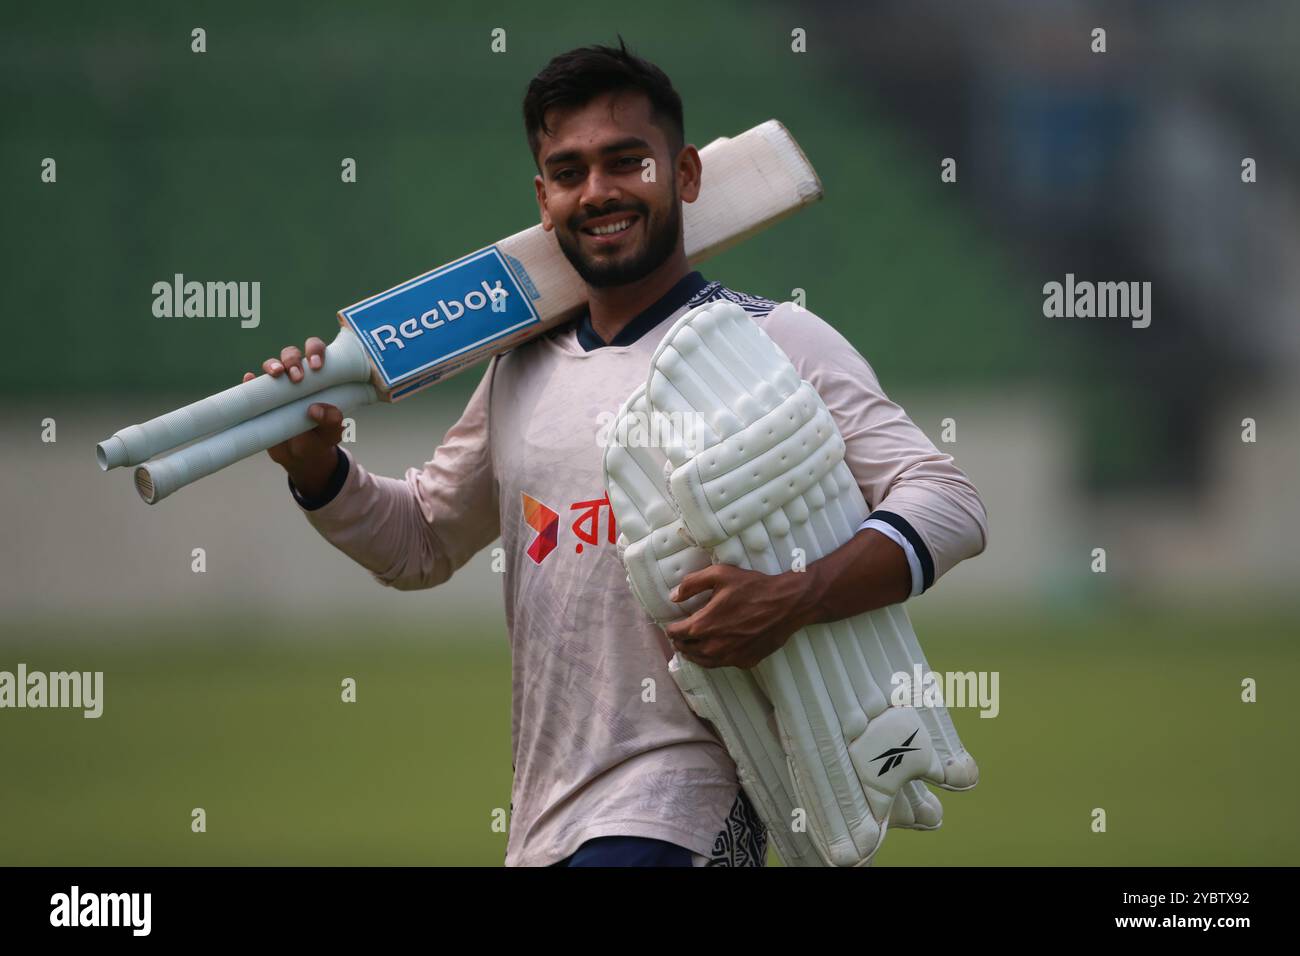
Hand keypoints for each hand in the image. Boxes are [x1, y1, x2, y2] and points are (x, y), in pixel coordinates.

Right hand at [241, 337, 340, 496]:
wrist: (301, 457)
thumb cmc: (321, 437)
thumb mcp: (333, 431)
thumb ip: (332, 420)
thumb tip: (314, 409)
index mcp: (318, 377)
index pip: (316, 351)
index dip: (315, 351)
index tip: (317, 367)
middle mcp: (296, 376)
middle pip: (291, 354)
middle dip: (293, 359)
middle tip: (298, 378)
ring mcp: (277, 387)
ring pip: (271, 365)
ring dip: (272, 365)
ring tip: (277, 375)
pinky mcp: (260, 399)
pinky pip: (252, 385)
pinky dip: (250, 380)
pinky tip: (250, 379)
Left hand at [663, 565, 812, 668]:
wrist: (787, 605)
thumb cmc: (753, 587)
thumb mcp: (719, 574)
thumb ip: (692, 584)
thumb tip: (673, 596)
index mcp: (703, 625)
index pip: (676, 633)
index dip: (671, 628)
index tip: (672, 625)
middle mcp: (713, 646)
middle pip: (687, 649)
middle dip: (681, 641)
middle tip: (680, 635)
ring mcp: (729, 657)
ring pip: (702, 661)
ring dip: (694, 653)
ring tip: (693, 645)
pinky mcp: (745, 661)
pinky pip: (722, 663)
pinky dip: (715, 657)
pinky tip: (717, 648)